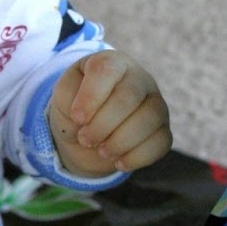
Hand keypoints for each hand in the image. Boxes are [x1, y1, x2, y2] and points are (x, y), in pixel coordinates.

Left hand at [48, 50, 171, 175]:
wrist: (84, 132)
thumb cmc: (74, 106)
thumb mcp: (63, 95)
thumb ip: (68, 95)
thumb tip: (87, 117)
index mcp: (112, 63)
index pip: (106, 70)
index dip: (90, 96)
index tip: (77, 118)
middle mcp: (139, 79)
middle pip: (128, 96)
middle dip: (103, 124)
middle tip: (85, 139)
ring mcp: (155, 104)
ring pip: (150, 118)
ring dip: (121, 141)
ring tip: (102, 151)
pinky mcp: (163, 130)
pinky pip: (162, 141)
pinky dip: (138, 156)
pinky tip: (119, 162)